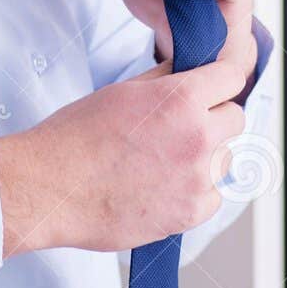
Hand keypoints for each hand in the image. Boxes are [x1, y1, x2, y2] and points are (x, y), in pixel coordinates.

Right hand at [0, 55, 249, 255]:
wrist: (50, 187)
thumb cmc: (76, 137)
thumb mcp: (124, 90)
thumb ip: (166, 81)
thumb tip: (190, 73)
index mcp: (181, 99)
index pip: (231, 77)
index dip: (219, 80)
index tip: (213, 87)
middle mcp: (198, 137)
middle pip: (236, 119)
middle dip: (215, 118)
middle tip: (184, 126)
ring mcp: (197, 179)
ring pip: (225, 159)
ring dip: (206, 157)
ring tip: (166, 160)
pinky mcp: (189, 214)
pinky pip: (214, 197)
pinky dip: (196, 193)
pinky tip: (166, 186)